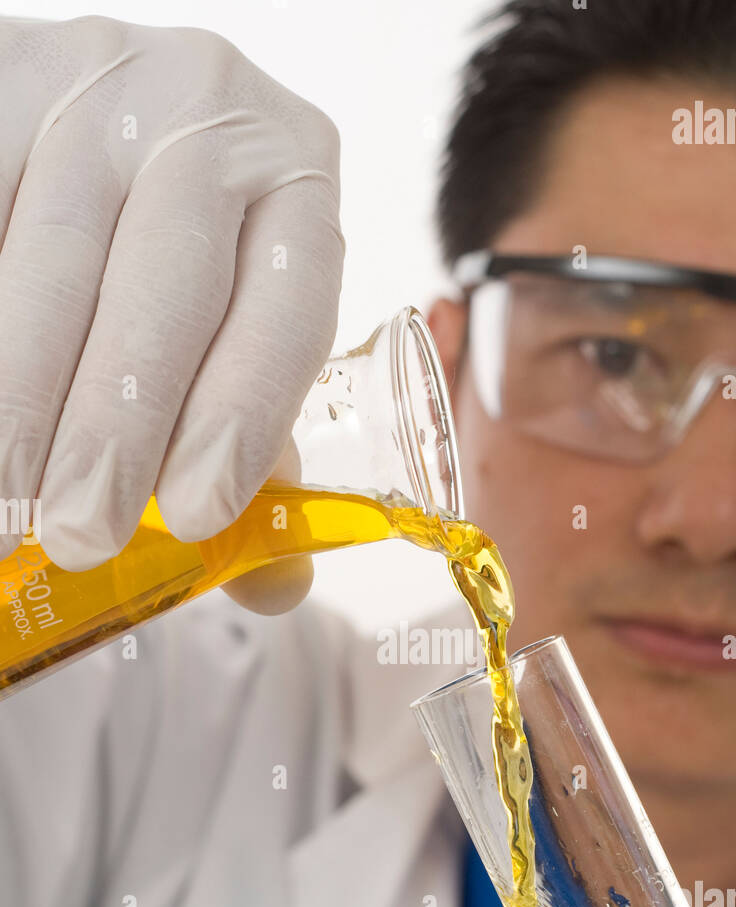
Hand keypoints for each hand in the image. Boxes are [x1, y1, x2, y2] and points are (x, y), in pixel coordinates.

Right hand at [0, 16, 343, 612]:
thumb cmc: (179, 268)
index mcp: (296, 181)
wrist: (96, 144)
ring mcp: (96, 88)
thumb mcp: (237, 338)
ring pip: (53, 256)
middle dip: (117, 428)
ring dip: (24, 395)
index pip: (287, 303)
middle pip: (167, 285)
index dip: (243, 415)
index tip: (196, 515)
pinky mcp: (6, 80)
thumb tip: (275, 587)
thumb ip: (255, 452)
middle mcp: (209, 116)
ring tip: (9, 503)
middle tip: (80, 535)